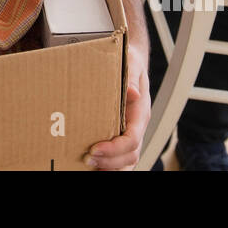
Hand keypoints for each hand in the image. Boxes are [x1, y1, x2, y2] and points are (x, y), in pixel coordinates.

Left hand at [86, 46, 150, 170]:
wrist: (132, 61)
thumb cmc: (130, 63)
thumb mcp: (131, 64)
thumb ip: (131, 78)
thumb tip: (132, 93)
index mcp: (140, 113)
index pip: (132, 138)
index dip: (115, 148)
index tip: (95, 148)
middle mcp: (137, 126)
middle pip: (130, 155)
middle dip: (109, 161)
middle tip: (86, 158)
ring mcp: (131, 132)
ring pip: (127, 160)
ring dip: (110, 166)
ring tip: (89, 165)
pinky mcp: (122, 133)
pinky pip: (120, 157)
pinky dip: (109, 165)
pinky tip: (93, 164)